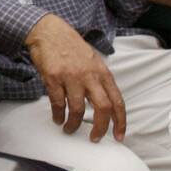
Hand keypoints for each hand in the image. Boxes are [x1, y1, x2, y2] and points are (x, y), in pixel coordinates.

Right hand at [25, 14, 126, 141]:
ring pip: (78, 109)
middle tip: (95, 138)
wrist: (49, 32)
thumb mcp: (93, 61)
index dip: (120, 121)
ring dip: (74, 124)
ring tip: (69, 129)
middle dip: (100, 127)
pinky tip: (58, 118)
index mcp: (102, 73)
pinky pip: (58, 103)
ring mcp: (71, 77)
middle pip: (103, 108)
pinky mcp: (54, 78)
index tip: (120, 135)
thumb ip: (99, 81)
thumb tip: (104, 104)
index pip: (117, 101)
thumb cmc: (71, 47)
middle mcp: (89, 75)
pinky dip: (58, 114)